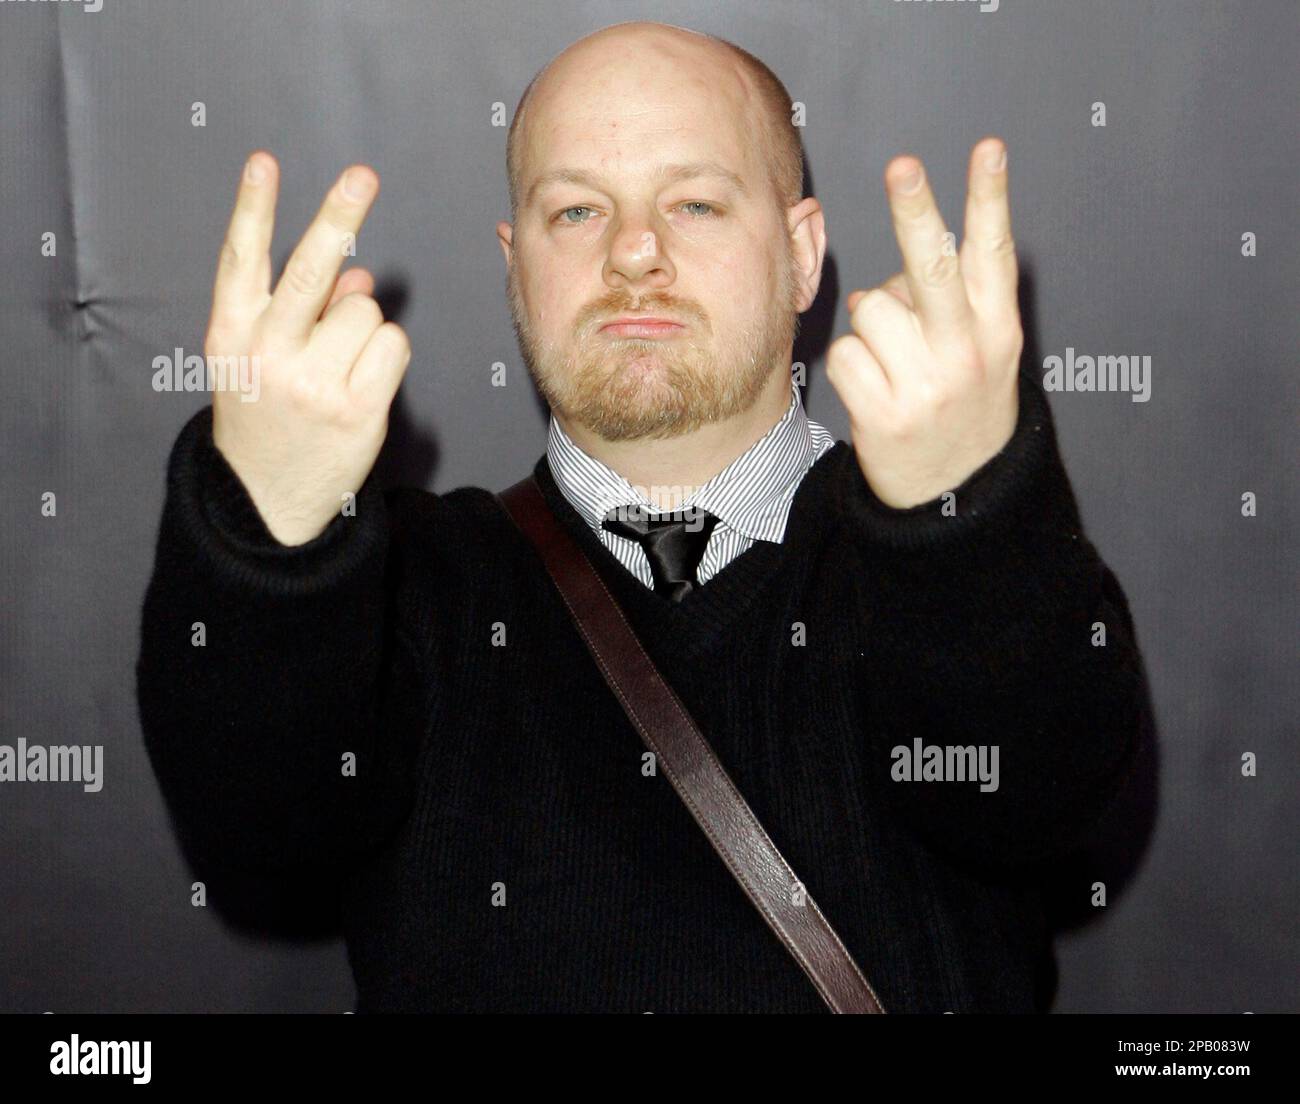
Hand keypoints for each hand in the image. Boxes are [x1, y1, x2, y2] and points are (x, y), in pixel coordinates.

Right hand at [205, 151, 410, 544]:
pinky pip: (394, 344)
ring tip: (339, 363)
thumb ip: (300, 312)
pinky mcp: (357, 408)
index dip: (252, 208)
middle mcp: (268, 354)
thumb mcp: (258, 358)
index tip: (263, 163)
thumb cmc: (266, 414)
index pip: (240, 259)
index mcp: (232, 334)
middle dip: (339, 217)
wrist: (266, 498)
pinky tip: (363, 379)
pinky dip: (387, 353)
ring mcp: (313, 383)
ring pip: (365, 309)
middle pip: (310, 272)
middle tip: (363, 175)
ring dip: (363, 326)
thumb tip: (358, 275)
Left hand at [825, 137, 1022, 508]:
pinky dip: (851, 365)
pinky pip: (845, 353)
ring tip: (893, 363)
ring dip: (870, 326)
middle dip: (916, 211)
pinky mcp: (885, 413)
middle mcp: (967, 352)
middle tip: (903, 166)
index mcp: (998, 330)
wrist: (958, 496)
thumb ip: (959, 302)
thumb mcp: (988, 353)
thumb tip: (897, 268)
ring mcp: (926, 385)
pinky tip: (875, 390)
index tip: (989, 149)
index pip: (995, 253)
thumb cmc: (963, 406)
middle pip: (933, 267)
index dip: (991, 198)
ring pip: (871, 307)